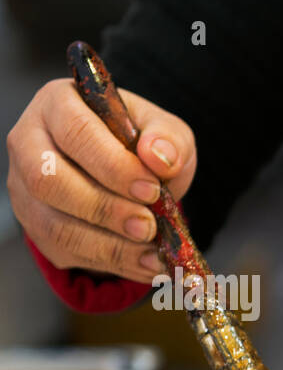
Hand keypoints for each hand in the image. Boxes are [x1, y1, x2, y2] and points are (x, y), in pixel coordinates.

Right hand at [6, 78, 195, 282]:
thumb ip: (169, 139)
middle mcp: (30, 142)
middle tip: (149, 226)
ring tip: (153, 253)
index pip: (74, 130)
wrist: (132, 179)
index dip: (112, 164)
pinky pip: (64, 250)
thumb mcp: (167, 133)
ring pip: (53, 223)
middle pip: (48, 179)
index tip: (151, 189)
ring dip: (108, 245)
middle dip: (104, 209)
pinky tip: (145, 265)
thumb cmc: (143, 147)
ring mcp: (25, 186)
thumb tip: (160, 156)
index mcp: (59, 104)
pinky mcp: (35, 224)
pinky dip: (111, 263)